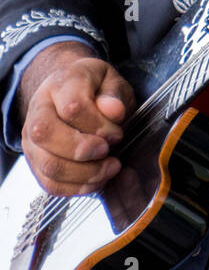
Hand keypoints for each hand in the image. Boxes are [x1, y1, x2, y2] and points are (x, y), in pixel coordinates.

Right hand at [18, 42, 134, 196]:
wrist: (71, 92)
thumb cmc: (95, 88)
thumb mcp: (111, 81)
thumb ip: (114, 94)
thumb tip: (114, 111)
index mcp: (61, 84)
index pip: (72, 107)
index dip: (98, 125)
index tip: (117, 132)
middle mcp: (39, 109)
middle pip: (46, 134)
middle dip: (83, 150)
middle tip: (108, 151)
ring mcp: (32, 137)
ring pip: (47, 163)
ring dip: (84, 173)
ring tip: (109, 168)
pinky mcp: (34, 160)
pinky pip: (49, 183)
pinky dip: (76, 187)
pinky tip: (96, 179)